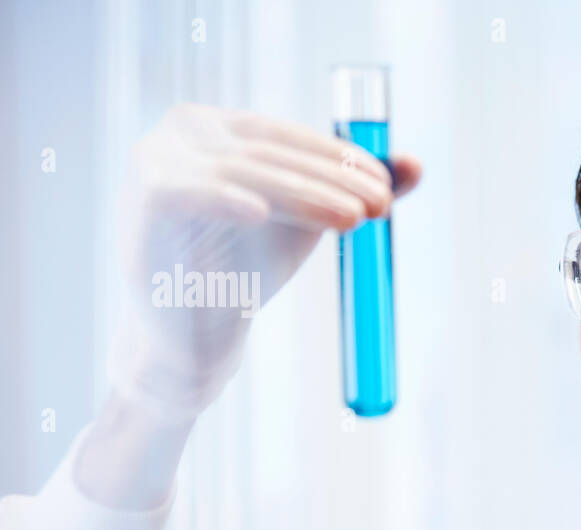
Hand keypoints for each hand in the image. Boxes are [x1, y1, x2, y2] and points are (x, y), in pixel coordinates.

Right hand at [110, 103, 421, 419]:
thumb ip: (351, 188)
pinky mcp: (142, 202)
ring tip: (352, 219)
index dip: (339, 159)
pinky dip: (221, 197)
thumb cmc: (247, 266)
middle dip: (331, 179)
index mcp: (220, 126)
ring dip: (304, 194)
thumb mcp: (307, 218)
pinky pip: (183, 192)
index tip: (389, 187)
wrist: (196, 332)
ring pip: (244, 173)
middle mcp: (184, 132)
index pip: (287, 135)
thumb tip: (416, 164)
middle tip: (382, 206)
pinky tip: (258, 212)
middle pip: (270, 152)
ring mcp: (157, 162)